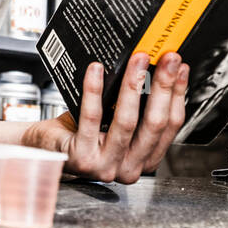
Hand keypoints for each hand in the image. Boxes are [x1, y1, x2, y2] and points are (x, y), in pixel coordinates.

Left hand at [26, 52, 188, 183]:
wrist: (47, 150)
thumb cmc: (82, 134)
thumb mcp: (117, 123)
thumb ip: (138, 109)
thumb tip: (155, 70)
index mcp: (144, 159)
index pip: (170, 126)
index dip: (177, 94)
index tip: (180, 68)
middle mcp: (129, 167)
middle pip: (154, 124)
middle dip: (164, 86)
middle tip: (167, 59)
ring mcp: (106, 166)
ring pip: (127, 121)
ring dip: (134, 85)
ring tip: (138, 60)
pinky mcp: (82, 158)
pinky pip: (92, 118)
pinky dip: (94, 90)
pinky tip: (97, 71)